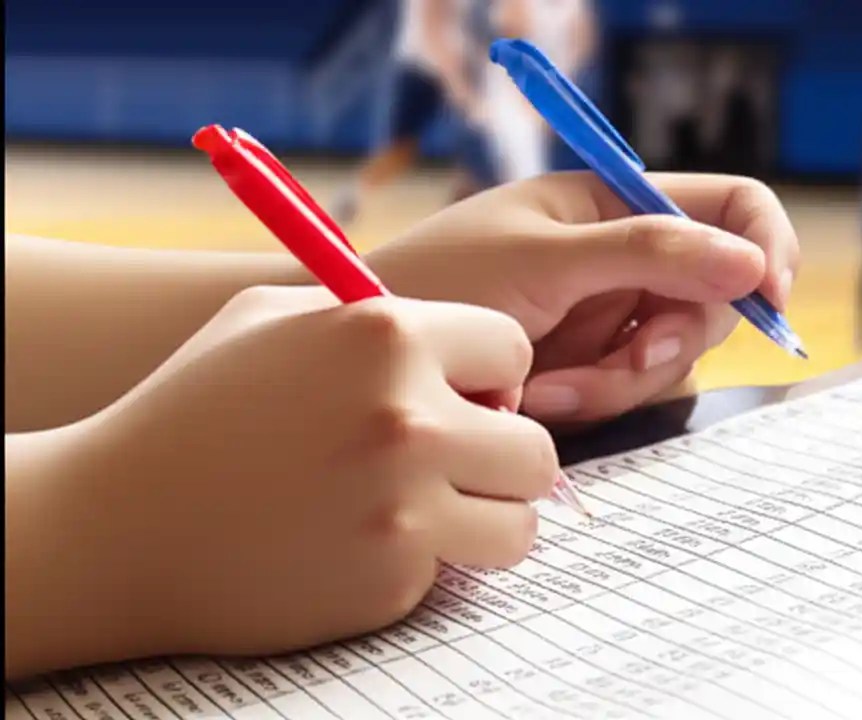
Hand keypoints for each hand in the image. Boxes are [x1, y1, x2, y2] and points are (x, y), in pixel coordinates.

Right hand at [15, 287, 555, 669]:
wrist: (115, 525)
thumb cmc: (194, 411)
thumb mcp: (272, 320)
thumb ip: (376, 319)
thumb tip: (468, 355)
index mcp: (385, 338)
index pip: (513, 349)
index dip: (491, 376)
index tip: (465, 396)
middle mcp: (408, 420)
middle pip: (538, 449)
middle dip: (503, 456)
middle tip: (458, 462)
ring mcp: (404, 509)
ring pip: (521, 523)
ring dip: (487, 518)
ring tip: (431, 507)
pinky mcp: (389, 581)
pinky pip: (454, 571)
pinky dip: (422, 562)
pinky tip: (360, 543)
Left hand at [368, 172, 799, 424]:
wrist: (370, 359)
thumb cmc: (437, 282)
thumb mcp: (544, 260)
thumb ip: (648, 252)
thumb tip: (750, 262)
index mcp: (617, 203)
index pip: (730, 208)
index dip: (764, 246)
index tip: (765, 297)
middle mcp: (626, 256)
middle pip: (712, 297)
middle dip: (667, 340)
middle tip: (624, 362)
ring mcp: (611, 316)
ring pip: (673, 357)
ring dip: (618, 380)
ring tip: (544, 385)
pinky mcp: (591, 369)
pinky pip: (631, 393)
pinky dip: (591, 401)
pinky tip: (535, 397)